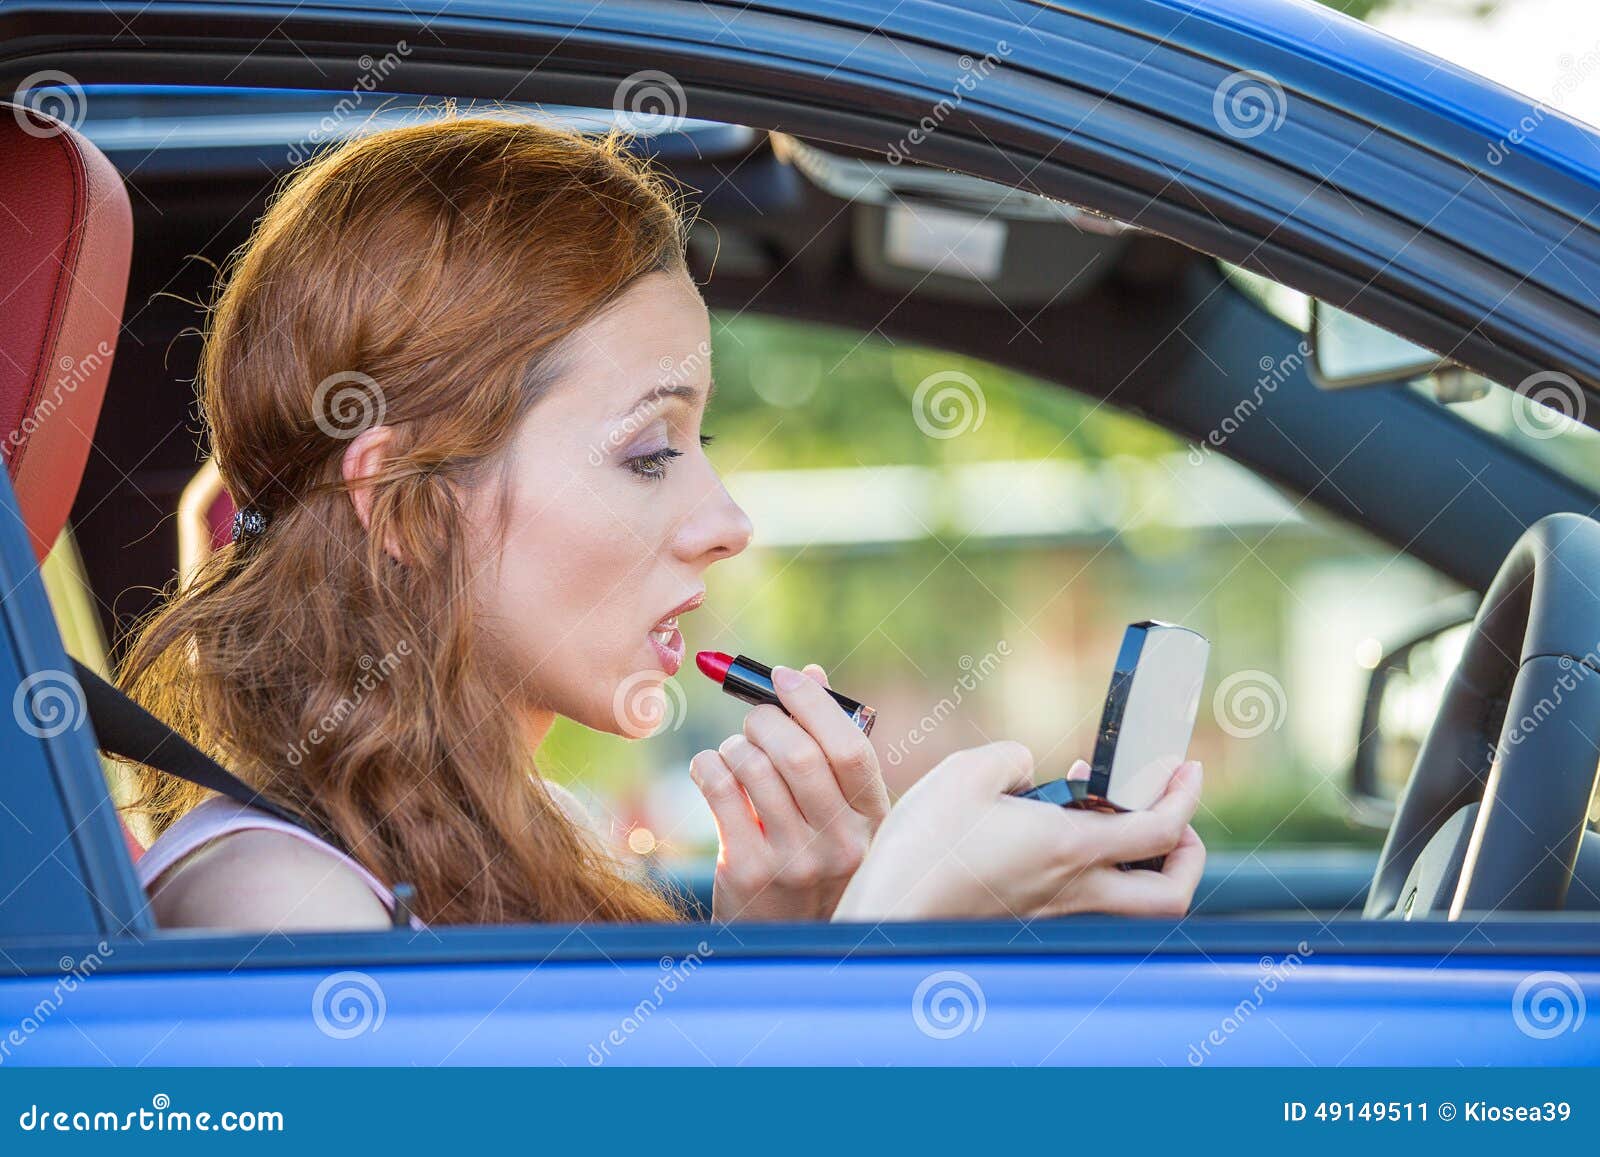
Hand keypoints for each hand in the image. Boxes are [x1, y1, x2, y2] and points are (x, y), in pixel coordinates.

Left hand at [690, 663, 890, 921]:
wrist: (781, 933)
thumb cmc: (811, 850)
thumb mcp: (836, 806)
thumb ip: (827, 741)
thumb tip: (810, 676)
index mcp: (872, 816)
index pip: (850, 749)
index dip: (812, 703)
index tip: (783, 677)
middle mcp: (841, 843)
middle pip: (798, 754)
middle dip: (765, 720)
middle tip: (754, 720)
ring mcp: (795, 861)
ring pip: (752, 767)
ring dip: (735, 745)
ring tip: (737, 756)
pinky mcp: (748, 871)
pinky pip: (719, 789)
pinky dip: (707, 765)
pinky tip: (712, 772)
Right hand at [832, 742, 1204, 921]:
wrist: (889, 914)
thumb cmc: (925, 846)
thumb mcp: (968, 772)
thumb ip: (1013, 757)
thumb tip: (1029, 769)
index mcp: (1070, 848)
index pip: (1162, 829)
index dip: (1185, 795)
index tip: (1187, 769)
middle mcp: (1074, 891)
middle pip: (1169, 897)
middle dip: (1187, 857)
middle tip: (1172, 820)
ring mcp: (1053, 915)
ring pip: (1130, 906)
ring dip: (1138, 863)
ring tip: (1109, 819)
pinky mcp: (1028, 924)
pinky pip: (1086, 902)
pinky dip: (1092, 869)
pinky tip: (1051, 837)